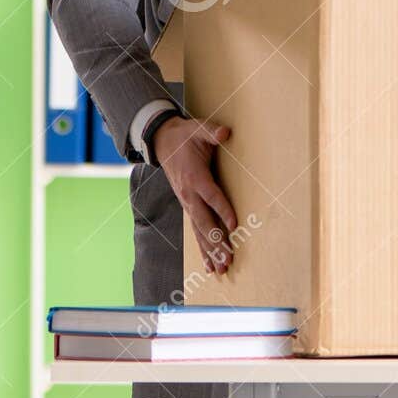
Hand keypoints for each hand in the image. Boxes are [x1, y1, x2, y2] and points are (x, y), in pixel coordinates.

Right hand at [154, 116, 237, 275]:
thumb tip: (225, 132)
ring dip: (211, 251)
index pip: (211, 196)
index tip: (234, 226)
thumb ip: (212, 132)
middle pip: (204, 222)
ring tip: (221, 269)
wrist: (162, 141)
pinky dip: (203, 249)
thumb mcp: (198, 128)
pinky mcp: (188, 207)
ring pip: (200, 232)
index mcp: (195, 177)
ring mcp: (187, 203)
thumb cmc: (185, 135)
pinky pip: (196, 231)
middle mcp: (189, 195)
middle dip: (216, 241)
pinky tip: (210, 265)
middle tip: (228, 258)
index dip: (223, 210)